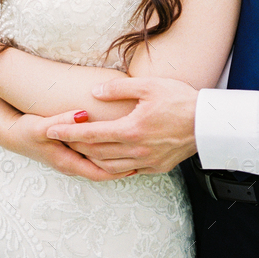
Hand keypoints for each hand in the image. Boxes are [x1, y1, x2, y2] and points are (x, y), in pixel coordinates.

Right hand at [6, 111, 134, 181]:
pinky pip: (92, 158)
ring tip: (136, 152)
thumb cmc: (26, 130)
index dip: (119, 170)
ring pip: (98, 165)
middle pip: (102, 171)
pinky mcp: (69, 152)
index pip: (99, 173)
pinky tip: (116, 144)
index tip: (138, 162)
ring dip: (115, 161)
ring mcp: (70, 160)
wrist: (10, 134)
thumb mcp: (41, 126)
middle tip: (143, 157)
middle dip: (122, 166)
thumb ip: (63, 120)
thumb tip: (83, 114)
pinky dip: (105, 154)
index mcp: (67, 162)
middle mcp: (71, 165)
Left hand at [47, 77, 197, 174]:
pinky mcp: (157, 167)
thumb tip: (94, 92)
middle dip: (74, 147)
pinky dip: (112, 167)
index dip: (68, 132)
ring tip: (79, 150)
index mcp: (131, 130)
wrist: (208, 123)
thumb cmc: (180, 100)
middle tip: (59, 139)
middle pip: (96, 153)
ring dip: (91, 159)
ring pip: (109, 167)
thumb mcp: (148, 86)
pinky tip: (107, 159)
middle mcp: (136, 150)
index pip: (91, 134)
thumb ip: (118, 89)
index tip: (50, 130)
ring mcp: (147, 162)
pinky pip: (127, 172)